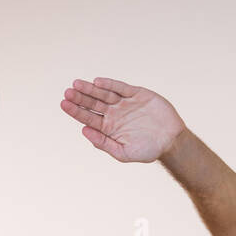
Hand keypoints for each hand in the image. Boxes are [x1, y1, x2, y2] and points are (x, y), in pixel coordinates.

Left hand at [60, 78, 185, 162]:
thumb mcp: (124, 153)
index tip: (64, 104)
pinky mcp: (136, 94)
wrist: (171, 141)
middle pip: (93, 103)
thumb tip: (84, 132)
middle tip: (67, 92)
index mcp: (109, 128)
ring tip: (76, 85)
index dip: (76, 111)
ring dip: (90, 89)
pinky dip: (109, 84)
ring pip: (103, 93)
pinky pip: (120, 87)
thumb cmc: (148, 150)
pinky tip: (97, 82)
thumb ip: (104, 144)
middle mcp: (114, 114)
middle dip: (80, 98)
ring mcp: (124, 103)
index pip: (88, 118)